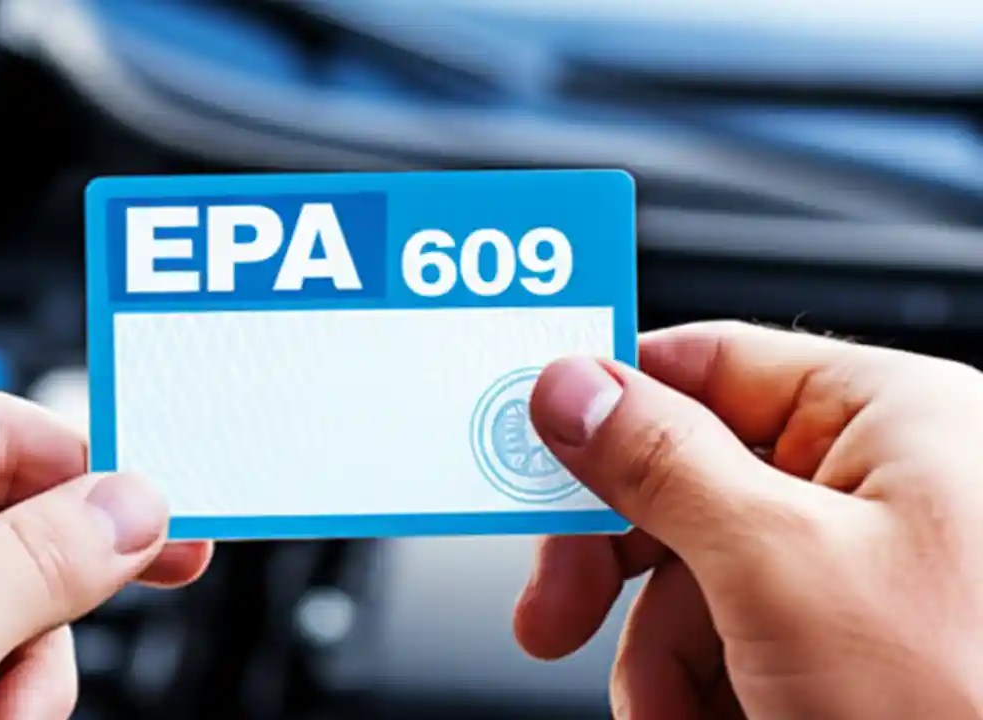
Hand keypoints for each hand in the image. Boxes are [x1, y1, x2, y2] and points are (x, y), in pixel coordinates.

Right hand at [514, 322, 982, 718]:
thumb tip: (570, 387)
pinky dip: (701, 692)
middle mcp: (879, 484)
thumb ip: (661, 463)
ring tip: (674, 716)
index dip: (605, 406)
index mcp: (891, 418)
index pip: (704, 364)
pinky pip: (732, 641)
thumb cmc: (968, 706)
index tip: (528, 452)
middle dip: (616, 569)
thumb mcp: (781, 570)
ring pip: (696, 579)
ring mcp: (865, 572)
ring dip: (661, 659)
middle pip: (683, 481)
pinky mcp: (849, 649)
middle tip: (552, 616)